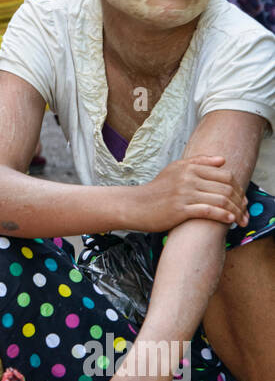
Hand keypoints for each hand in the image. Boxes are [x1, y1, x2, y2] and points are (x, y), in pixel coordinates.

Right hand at [129, 155, 247, 232]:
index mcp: (189, 167)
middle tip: (245, 212)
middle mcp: (188, 178)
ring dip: (235, 211)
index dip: (238, 187)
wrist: (136, 205)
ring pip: (220, 200)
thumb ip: (199, 162)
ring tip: (241, 219)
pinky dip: (222, 216)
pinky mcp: (180, 210)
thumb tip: (222, 160)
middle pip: (226, 187)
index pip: (225, 175)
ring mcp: (184, 194)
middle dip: (240, 201)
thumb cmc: (157, 190)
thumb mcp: (175, 170)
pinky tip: (229, 220)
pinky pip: (208, 211)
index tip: (242, 199)